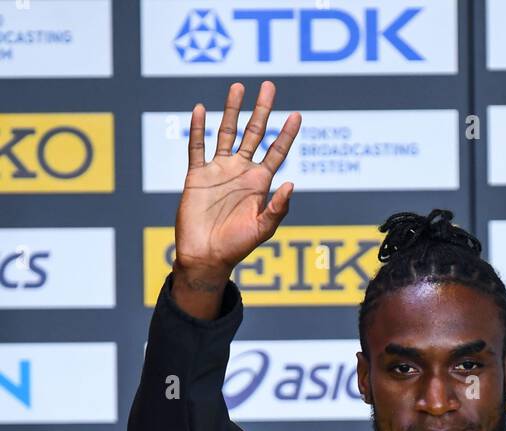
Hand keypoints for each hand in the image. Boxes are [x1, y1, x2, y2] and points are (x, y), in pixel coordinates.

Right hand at [174, 79, 300, 277]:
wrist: (206, 257)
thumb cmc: (236, 247)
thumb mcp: (262, 230)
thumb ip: (277, 208)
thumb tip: (291, 184)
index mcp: (259, 184)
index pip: (276, 152)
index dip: (287, 134)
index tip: (297, 114)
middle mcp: (240, 172)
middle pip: (253, 134)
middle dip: (262, 110)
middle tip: (269, 86)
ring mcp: (218, 171)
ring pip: (225, 132)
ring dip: (231, 110)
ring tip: (237, 87)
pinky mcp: (197, 175)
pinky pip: (197, 147)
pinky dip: (198, 128)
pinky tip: (200, 109)